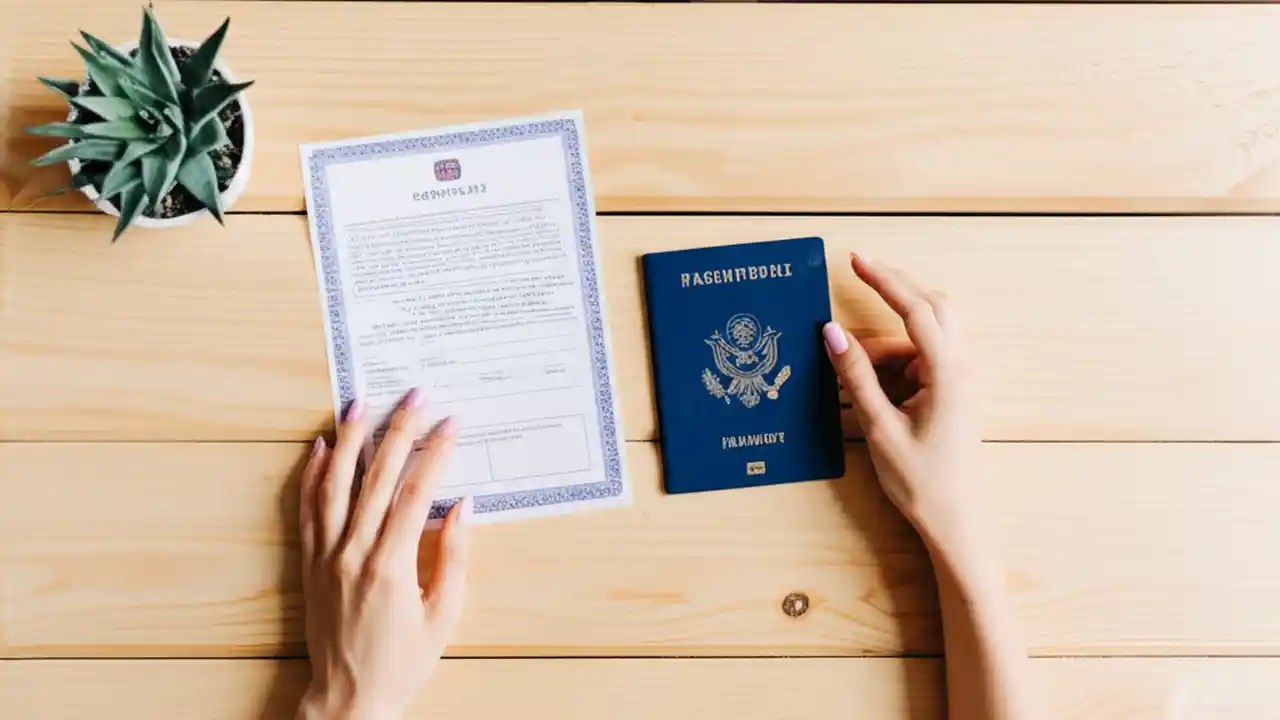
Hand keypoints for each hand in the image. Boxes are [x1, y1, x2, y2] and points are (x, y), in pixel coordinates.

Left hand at [296, 389, 471, 719]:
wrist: (348, 699)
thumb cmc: (401, 663)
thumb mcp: (444, 615)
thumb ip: (454, 557)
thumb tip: (462, 508)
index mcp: (391, 566)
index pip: (414, 494)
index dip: (436, 453)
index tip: (452, 424)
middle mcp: (353, 554)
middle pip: (376, 477)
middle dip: (399, 430)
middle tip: (416, 396)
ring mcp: (327, 556)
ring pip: (334, 484)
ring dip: (349, 439)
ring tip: (362, 404)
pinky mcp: (310, 563)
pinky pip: (307, 509)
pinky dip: (312, 474)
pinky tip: (319, 446)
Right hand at [823, 255, 981, 550]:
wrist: (957, 524)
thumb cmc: (922, 483)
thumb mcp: (879, 427)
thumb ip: (856, 376)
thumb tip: (831, 333)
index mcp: (949, 373)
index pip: (916, 308)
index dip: (885, 280)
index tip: (856, 260)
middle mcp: (962, 368)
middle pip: (931, 307)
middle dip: (895, 289)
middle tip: (859, 272)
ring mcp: (960, 380)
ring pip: (924, 335)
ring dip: (887, 339)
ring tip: (848, 366)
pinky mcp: (953, 393)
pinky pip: (921, 360)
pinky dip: (893, 362)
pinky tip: (866, 383)